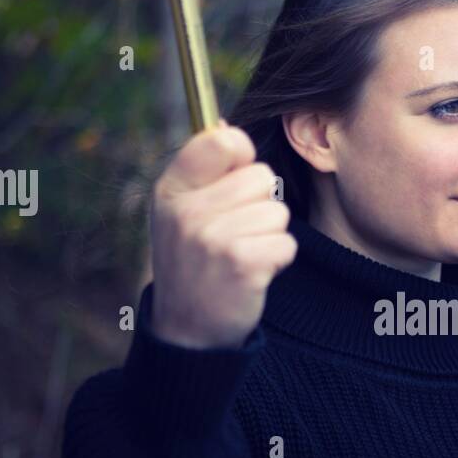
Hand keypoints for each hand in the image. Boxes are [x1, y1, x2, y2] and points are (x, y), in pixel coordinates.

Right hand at [149, 121, 296, 348]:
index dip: (241, 156)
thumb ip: (203, 170)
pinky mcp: (241, 264)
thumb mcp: (180, 212)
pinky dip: (277, 260)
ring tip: (241, 255)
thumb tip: (227, 126)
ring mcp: (213, 238)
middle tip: (235, 234)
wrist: (188, 331)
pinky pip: (286, 243)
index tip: (234, 183)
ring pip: (277, 212)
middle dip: (260, 205)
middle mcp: (188, 211)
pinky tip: (252, 273)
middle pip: (262, 177)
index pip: (222, 141)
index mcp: (172, 189)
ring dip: (269, 236)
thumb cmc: (193, 263)